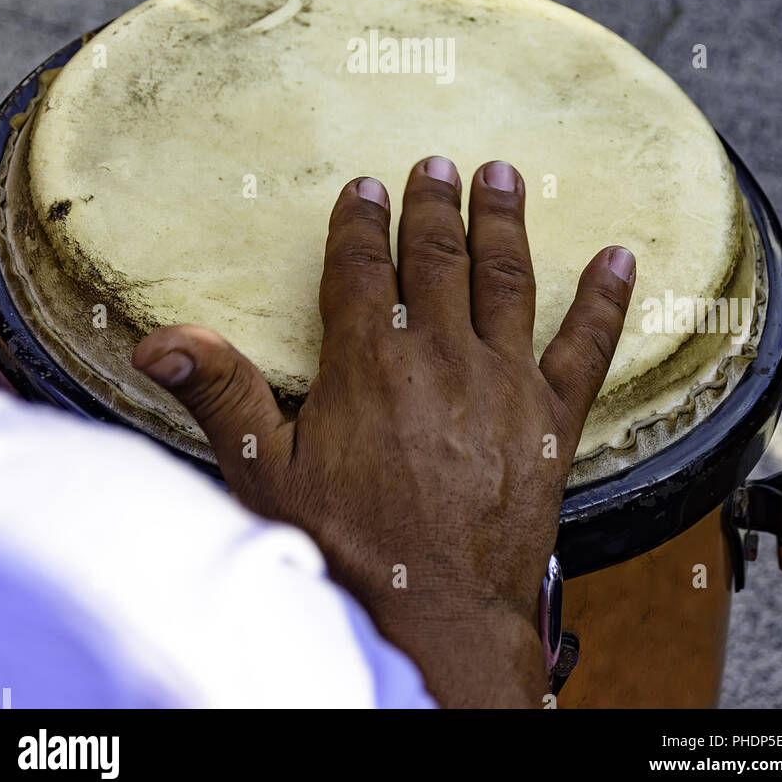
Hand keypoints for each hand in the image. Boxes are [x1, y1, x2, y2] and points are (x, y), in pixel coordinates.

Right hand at [133, 157, 634, 708]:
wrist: (436, 618)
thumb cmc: (348, 551)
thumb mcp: (263, 478)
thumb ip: (221, 396)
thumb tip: (161, 340)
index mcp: (370, 364)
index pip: (364, 269)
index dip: (361, 222)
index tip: (365, 188)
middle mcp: (441, 357)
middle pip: (438, 258)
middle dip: (434, 205)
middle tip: (437, 163)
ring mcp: (503, 384)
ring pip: (507, 281)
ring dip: (504, 223)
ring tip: (502, 176)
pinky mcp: (552, 420)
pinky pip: (586, 347)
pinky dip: (606, 299)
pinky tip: (621, 259)